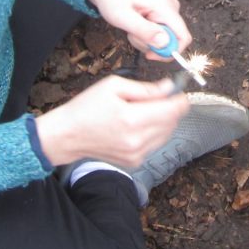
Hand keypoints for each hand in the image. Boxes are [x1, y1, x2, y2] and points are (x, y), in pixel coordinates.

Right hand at [35, 74, 188, 166]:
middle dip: (171, 108)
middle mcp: (137, 140)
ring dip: (163, 121)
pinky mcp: (134, 162)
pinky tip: (138, 125)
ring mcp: (136, 154)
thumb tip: (170, 86)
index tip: (178, 91)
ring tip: (144, 111)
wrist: (68, 135)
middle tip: (158, 97)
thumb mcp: (114, 86)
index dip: (180, 99)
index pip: (173, 110)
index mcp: (132, 119)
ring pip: (167, 134)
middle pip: (173, 122)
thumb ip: (146, 88)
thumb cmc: (87, 107)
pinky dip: (153, 133)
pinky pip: (155, 144)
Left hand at [83, 0, 190, 59]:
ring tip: (131, 28)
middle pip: (172, 40)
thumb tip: (165, 44)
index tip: (149, 55)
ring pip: (164, 39)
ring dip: (146, 40)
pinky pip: (160, 33)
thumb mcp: (123, 17)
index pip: (184, 37)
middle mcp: (172, 7)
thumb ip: (145, 31)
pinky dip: (145, 35)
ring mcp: (168, 9)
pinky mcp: (162, 13)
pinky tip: (134, 25)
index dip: (170, 52)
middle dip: (151, 45)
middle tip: (131, 35)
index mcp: (166, 7)